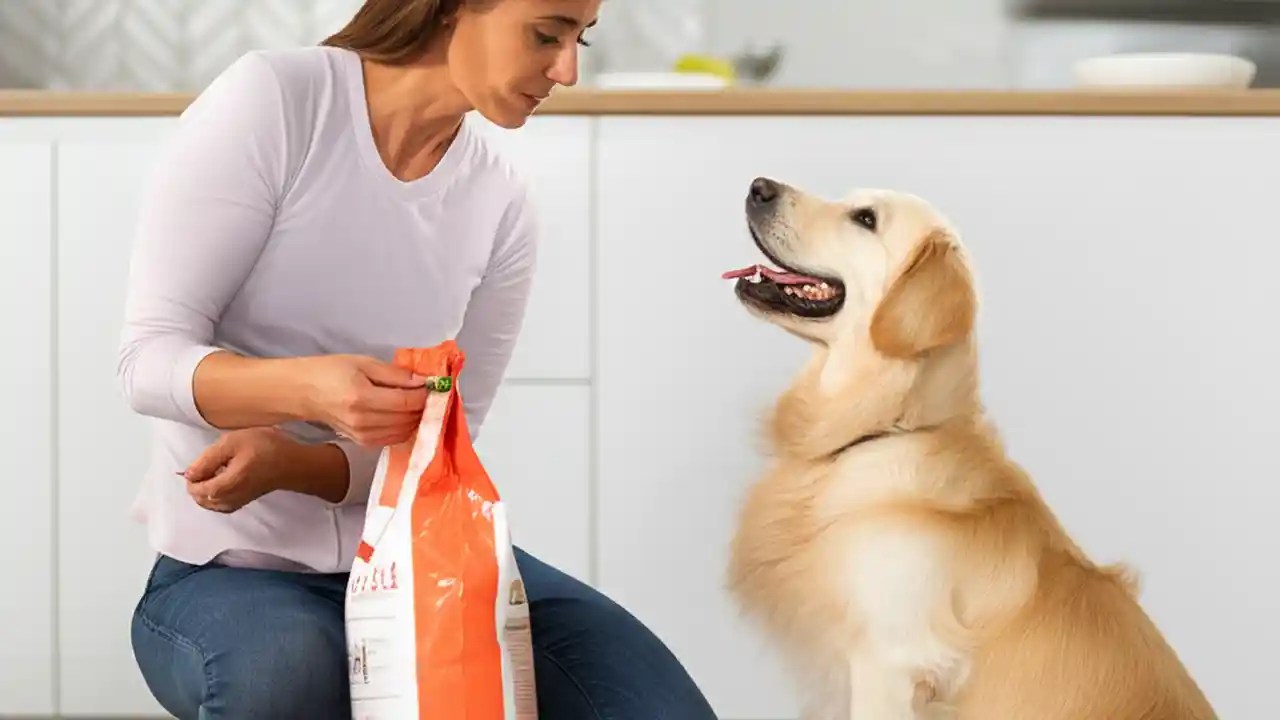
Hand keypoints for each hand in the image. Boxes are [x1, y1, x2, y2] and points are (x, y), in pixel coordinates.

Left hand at [181, 428, 348, 511]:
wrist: (293, 463)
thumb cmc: (265, 448)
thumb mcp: (233, 443)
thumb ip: (207, 459)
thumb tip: (188, 473)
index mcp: (225, 485)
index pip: (196, 490)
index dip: (191, 476)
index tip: (200, 461)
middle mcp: (229, 499)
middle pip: (201, 500)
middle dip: (196, 484)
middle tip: (205, 465)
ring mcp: (237, 503)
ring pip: (210, 504)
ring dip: (205, 490)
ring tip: (213, 472)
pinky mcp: (244, 501)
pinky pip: (220, 504)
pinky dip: (214, 495)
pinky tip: (222, 480)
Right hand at [296, 354, 428, 446]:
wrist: (303, 393)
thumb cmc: (330, 372)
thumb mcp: (363, 363)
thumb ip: (395, 374)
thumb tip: (424, 381)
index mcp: (362, 398)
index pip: (407, 401)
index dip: (426, 394)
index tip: (435, 384)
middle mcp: (364, 421)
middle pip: (408, 418)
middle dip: (424, 405)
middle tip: (429, 392)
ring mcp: (364, 436)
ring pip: (405, 430)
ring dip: (417, 417)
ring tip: (416, 401)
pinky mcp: (364, 443)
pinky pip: (395, 438)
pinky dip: (405, 427)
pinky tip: (404, 413)